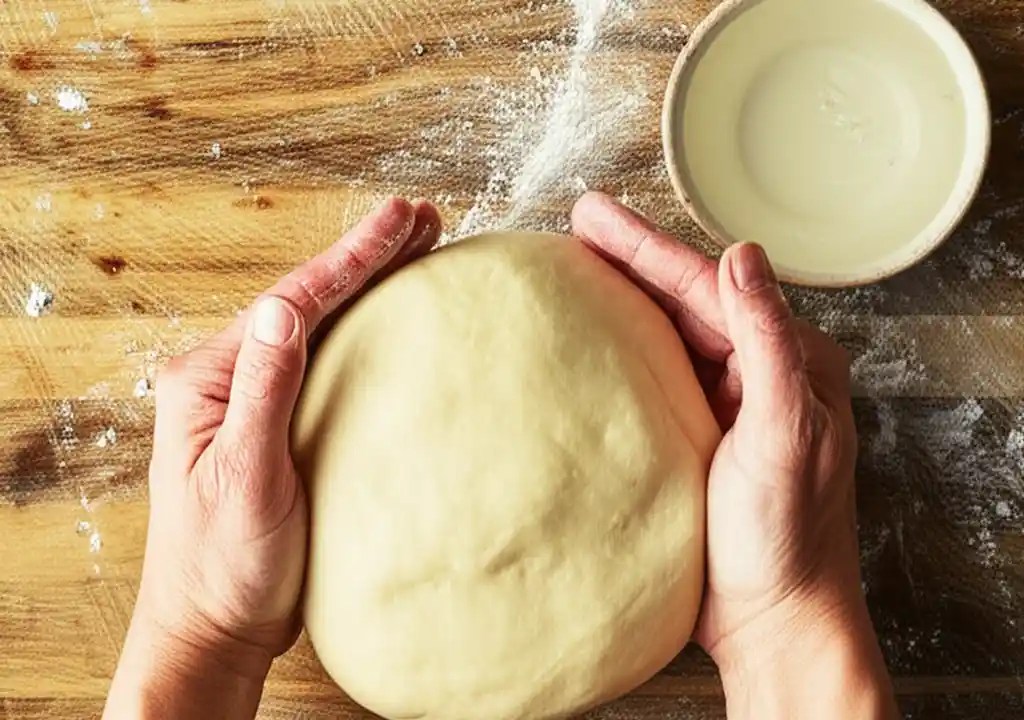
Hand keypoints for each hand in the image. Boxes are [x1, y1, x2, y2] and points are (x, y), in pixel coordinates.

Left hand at [105, 197, 440, 718]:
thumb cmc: (221, 566)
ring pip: (320, 327)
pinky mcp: (278, 430)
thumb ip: (262, 389)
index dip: (352, 257)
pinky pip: (326, 365)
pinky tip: (390, 321)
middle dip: (367, 256)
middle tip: (423, 217)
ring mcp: (253, 404)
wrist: (212, 631)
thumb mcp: (243, 477)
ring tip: (416, 248)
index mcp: (210, 379)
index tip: (401, 219)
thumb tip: (281, 306)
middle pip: (309, 301)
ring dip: (369, 286)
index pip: (293, 302)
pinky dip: (364, 333)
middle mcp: (228, 380)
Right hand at [571, 193, 895, 718]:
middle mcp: (764, 376)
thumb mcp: (785, 433)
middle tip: (577, 225)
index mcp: (794, 362)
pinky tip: (592, 343)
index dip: (648, 249)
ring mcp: (730, 410)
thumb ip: (769, 343)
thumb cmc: (790, 537)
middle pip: (688, 302)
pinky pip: (656, 381)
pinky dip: (623, 354)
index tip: (594, 215)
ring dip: (626, 301)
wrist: (775, 623)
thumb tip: (745, 254)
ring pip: (671, 337)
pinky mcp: (701, 443)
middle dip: (631, 262)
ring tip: (578, 266)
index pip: (711, 288)